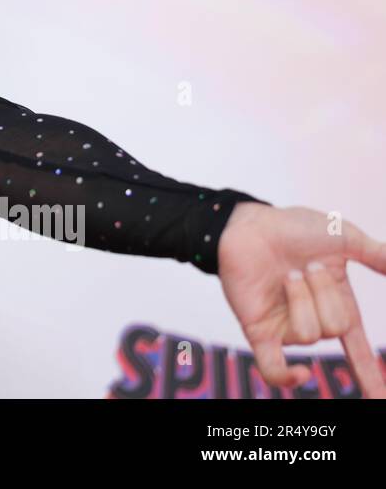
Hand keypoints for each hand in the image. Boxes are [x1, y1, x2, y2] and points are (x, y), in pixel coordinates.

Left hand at [216, 201, 385, 396]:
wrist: (248, 224)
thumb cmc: (293, 227)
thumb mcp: (344, 237)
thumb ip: (375, 254)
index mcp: (335, 303)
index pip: (357, 347)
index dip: (369, 373)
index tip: (379, 397)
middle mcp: (311, 319)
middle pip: (334, 329)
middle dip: (324, 292)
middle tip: (306, 266)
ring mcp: (284, 326)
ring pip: (308, 336)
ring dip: (300, 298)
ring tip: (286, 275)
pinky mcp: (258, 329)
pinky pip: (272, 367)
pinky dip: (286, 377)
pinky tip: (303, 374)